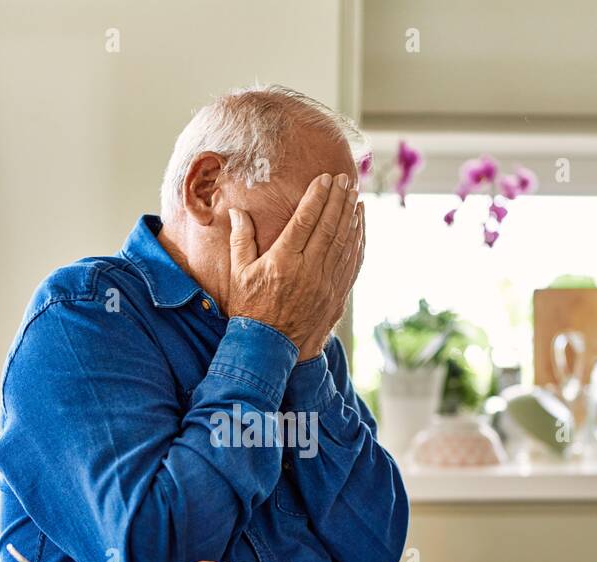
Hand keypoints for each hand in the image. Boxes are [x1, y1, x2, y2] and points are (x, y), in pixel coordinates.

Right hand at [227, 172, 360, 360]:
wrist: (270, 348)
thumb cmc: (251, 310)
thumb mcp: (239, 274)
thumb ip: (241, 240)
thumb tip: (238, 212)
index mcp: (282, 261)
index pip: (305, 220)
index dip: (317, 197)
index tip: (324, 179)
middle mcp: (308, 270)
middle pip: (329, 226)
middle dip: (338, 199)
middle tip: (344, 179)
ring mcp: (325, 282)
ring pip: (343, 241)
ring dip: (351, 215)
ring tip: (354, 194)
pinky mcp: (336, 293)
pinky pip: (351, 261)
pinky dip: (358, 240)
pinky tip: (358, 224)